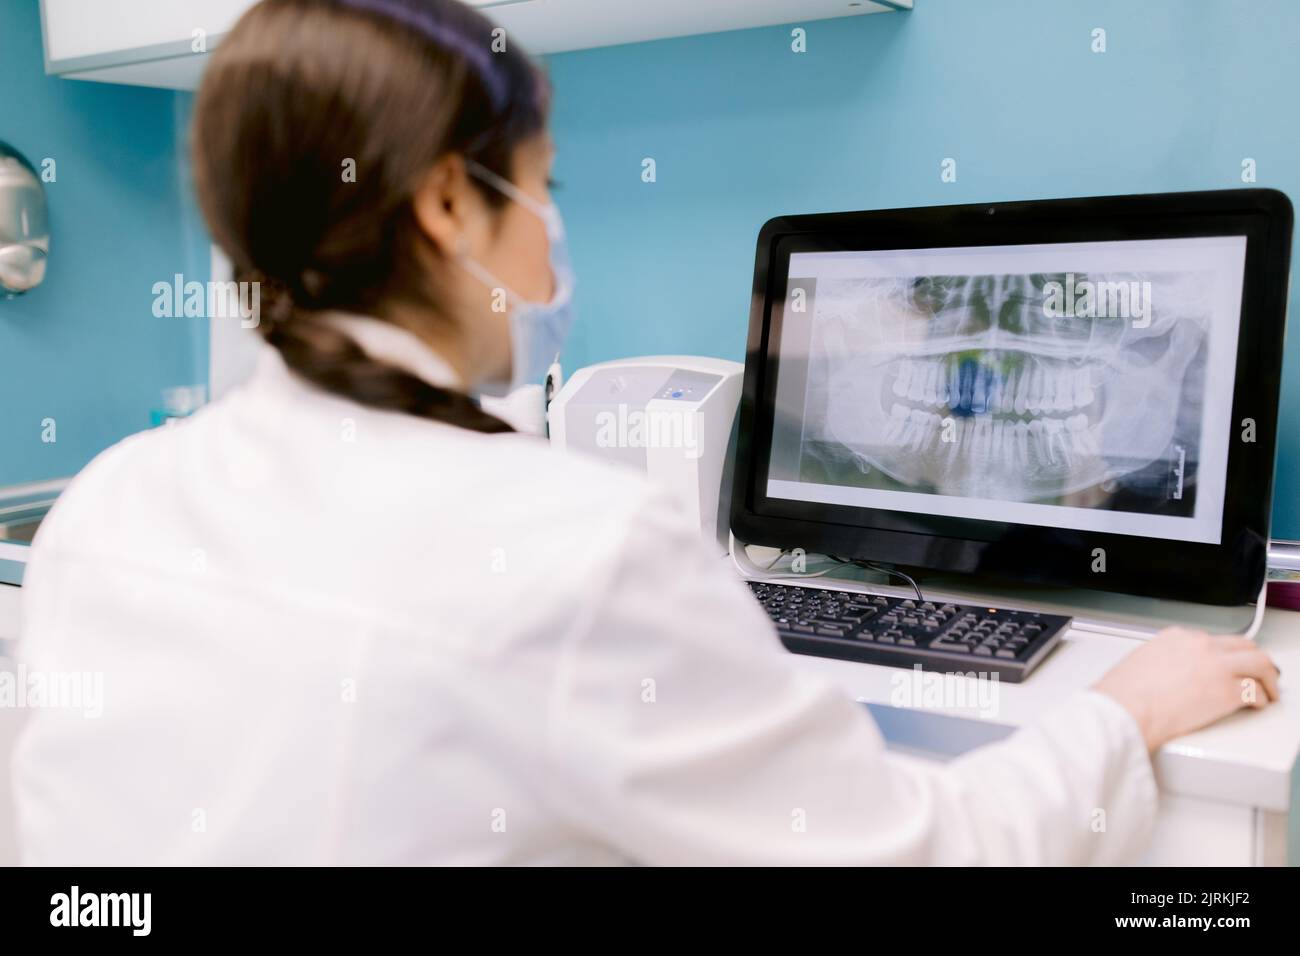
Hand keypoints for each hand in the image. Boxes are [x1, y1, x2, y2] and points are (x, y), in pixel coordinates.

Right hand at [1094, 627, 1280, 750]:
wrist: (1125, 709)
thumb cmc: (1123, 694)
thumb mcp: (1139, 662)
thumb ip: (1162, 661)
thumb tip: (1171, 674)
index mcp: (1176, 636)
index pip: (1213, 640)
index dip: (1225, 654)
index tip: (1228, 664)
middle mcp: (1200, 645)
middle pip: (1243, 645)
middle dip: (1253, 659)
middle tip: (1258, 672)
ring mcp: (1217, 666)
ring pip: (1260, 663)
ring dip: (1268, 677)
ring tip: (1269, 689)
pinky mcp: (1228, 691)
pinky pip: (1256, 691)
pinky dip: (1261, 698)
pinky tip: (1257, 704)